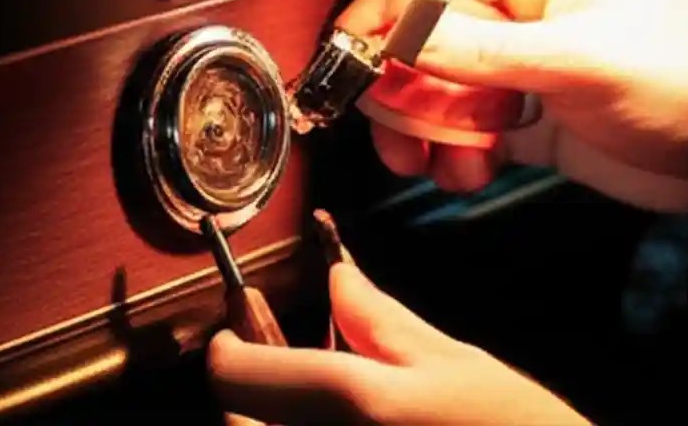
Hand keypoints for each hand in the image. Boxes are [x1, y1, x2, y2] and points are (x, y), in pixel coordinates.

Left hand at [208, 262, 589, 425]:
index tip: (242, 330)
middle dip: (251, 393)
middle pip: (237, 425)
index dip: (230, 348)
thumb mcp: (456, 365)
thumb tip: (336, 277)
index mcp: (354, 405)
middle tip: (284, 368)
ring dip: (272, 421)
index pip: (236, 378)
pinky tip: (338, 424)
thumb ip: (381, 322)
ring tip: (319, 400)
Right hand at [337, 0, 687, 210]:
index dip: (389, 8)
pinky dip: (457, 149)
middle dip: (403, 81)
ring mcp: (530, 60)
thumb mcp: (579, 58)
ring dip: (426, 123)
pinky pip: (472, 124)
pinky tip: (466, 167)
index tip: (351, 48)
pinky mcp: (536, 109)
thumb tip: (408, 36)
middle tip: (384, 119)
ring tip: (425, 157)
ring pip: (446, 83)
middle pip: (433, 33)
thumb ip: (485, 50)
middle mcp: (532, 6)